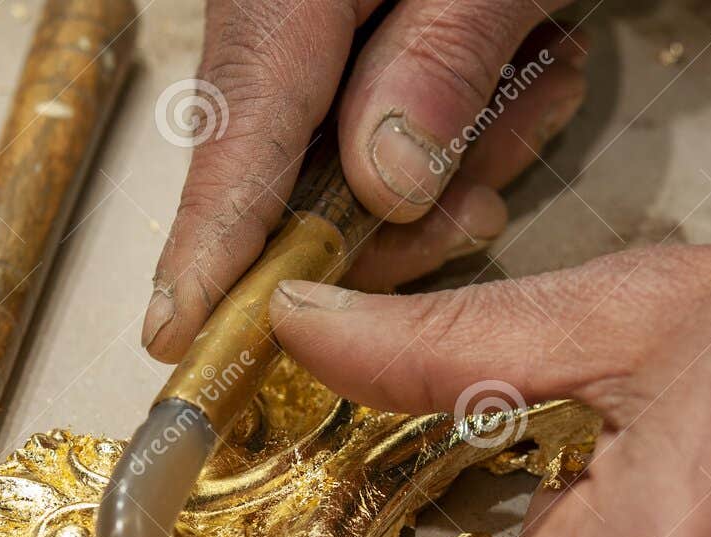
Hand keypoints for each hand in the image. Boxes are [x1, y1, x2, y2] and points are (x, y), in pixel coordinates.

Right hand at [143, 0, 586, 360]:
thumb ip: (442, 57)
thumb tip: (383, 186)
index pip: (242, 120)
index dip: (211, 238)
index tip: (177, 330)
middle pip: (296, 152)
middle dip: (390, 211)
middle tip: (477, 209)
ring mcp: (322, 4)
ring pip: (354, 139)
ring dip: (452, 154)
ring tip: (533, 83)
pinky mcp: (368, 12)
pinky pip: (394, 94)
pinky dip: (464, 109)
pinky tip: (527, 60)